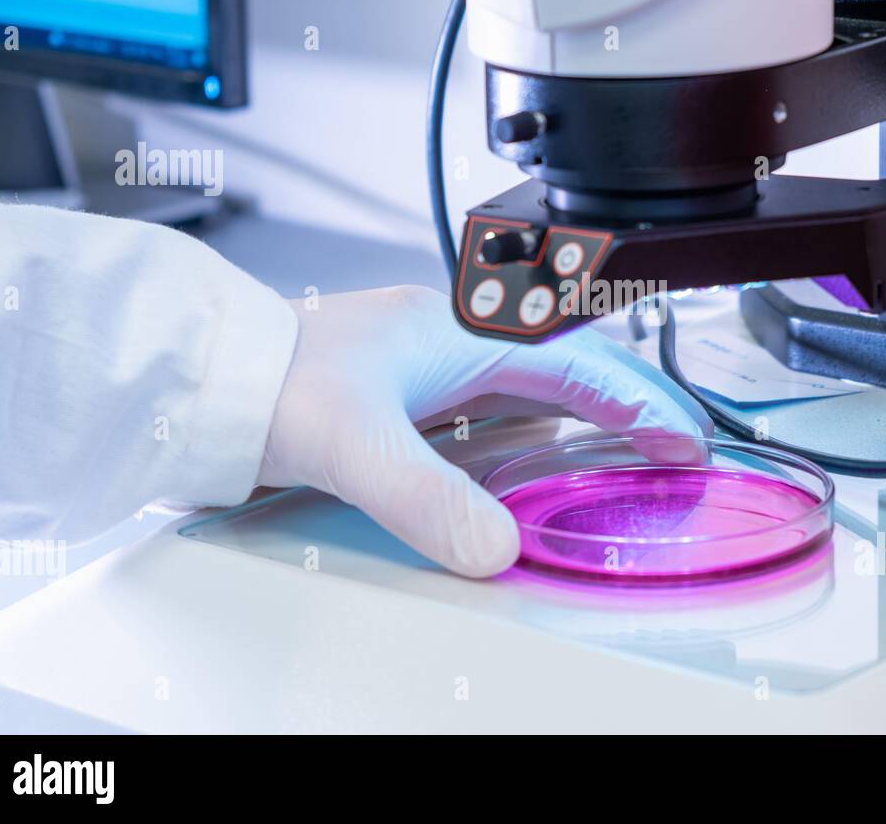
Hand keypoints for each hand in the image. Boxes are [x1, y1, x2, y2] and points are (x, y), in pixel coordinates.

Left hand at [256, 286, 710, 576]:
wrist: (201, 378)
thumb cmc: (268, 383)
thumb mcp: (358, 445)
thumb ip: (428, 498)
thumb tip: (496, 549)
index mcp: (458, 336)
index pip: (575, 368)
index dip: (637, 403)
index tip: (684, 438)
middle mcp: (450, 345)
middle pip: (566, 369)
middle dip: (628, 401)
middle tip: (675, 442)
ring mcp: (426, 369)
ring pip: (531, 387)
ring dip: (584, 414)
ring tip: (628, 447)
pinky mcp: (402, 399)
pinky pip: (492, 409)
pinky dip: (533, 431)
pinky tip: (533, 458)